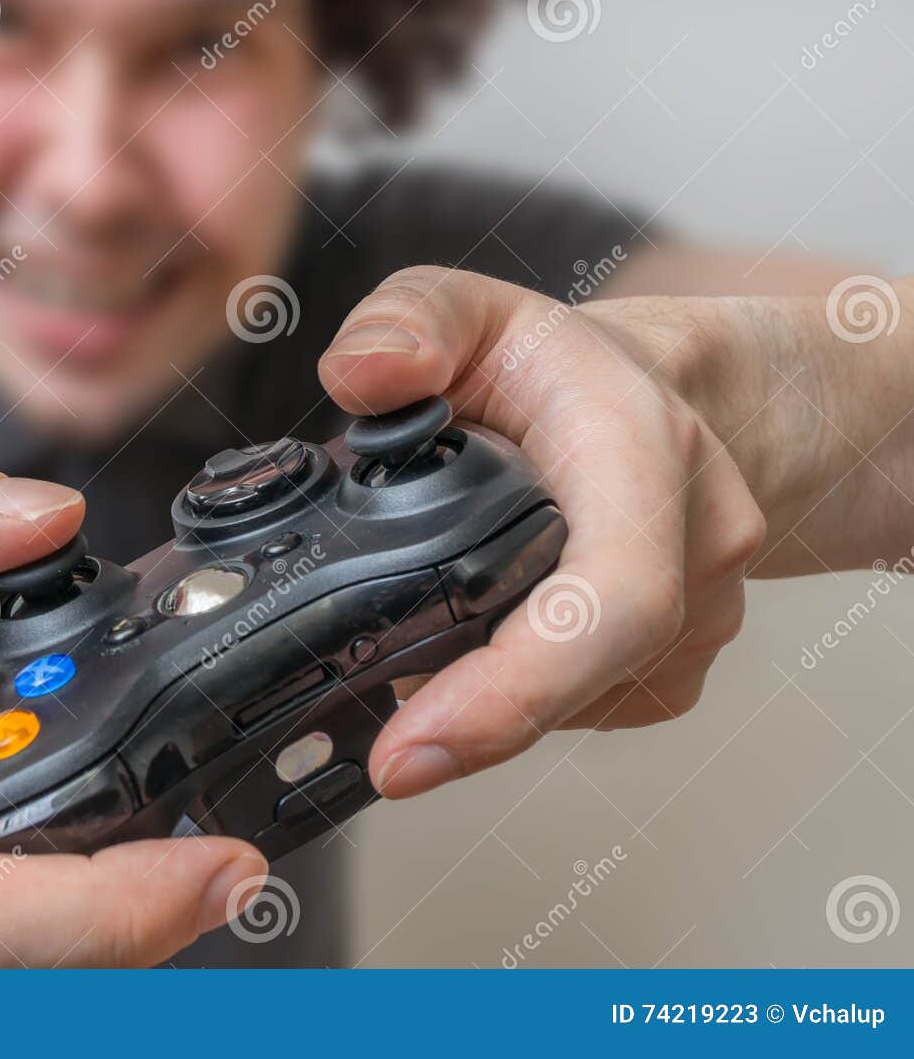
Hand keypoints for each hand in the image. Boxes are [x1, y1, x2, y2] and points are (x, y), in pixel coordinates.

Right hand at [0, 442, 265, 965]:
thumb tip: (44, 517)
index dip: (104, 911)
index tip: (220, 865)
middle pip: (6, 996)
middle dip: (140, 938)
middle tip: (228, 866)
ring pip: (3, 1016)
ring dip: (107, 958)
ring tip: (175, 879)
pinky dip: (54, 967)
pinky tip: (95, 909)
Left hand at [317, 268, 769, 798]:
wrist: (663, 396)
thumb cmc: (556, 364)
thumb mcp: (467, 309)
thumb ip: (406, 321)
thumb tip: (362, 377)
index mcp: (642, 449)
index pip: (612, 593)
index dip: (518, 688)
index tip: (414, 747)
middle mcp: (697, 539)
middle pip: (591, 674)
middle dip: (477, 725)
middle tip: (383, 755)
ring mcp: (702, 613)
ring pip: (583, 702)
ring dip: (490, 706)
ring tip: (413, 662)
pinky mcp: (676, 664)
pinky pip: (587, 710)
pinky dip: (515, 700)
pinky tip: (469, 659)